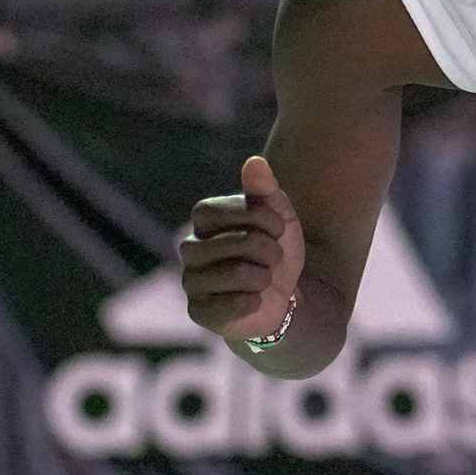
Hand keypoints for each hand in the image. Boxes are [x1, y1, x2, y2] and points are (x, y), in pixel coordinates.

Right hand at [180, 155, 305, 341]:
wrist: (285, 296)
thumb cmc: (275, 250)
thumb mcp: (279, 217)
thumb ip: (266, 189)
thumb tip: (255, 162)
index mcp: (204, 220)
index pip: (222, 209)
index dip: (258, 217)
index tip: (278, 227)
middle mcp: (190, 249)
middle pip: (236, 241)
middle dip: (268, 249)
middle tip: (274, 257)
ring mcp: (191, 281)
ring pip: (234, 273)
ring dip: (264, 276)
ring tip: (265, 279)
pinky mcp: (198, 312)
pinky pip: (230, 304)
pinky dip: (254, 301)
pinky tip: (255, 300)